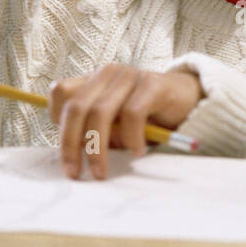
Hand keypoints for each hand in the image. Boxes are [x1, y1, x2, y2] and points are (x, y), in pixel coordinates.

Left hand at [48, 65, 204, 179]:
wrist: (188, 100)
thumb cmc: (146, 118)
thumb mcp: (115, 126)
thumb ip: (94, 132)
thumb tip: (72, 155)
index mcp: (94, 80)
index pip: (60, 93)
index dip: (57, 121)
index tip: (66, 148)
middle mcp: (108, 73)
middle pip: (76, 106)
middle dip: (71, 144)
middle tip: (76, 173)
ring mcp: (130, 75)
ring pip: (100, 112)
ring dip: (98, 148)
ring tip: (102, 171)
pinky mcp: (152, 83)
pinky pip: (132, 113)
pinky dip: (131, 138)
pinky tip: (137, 151)